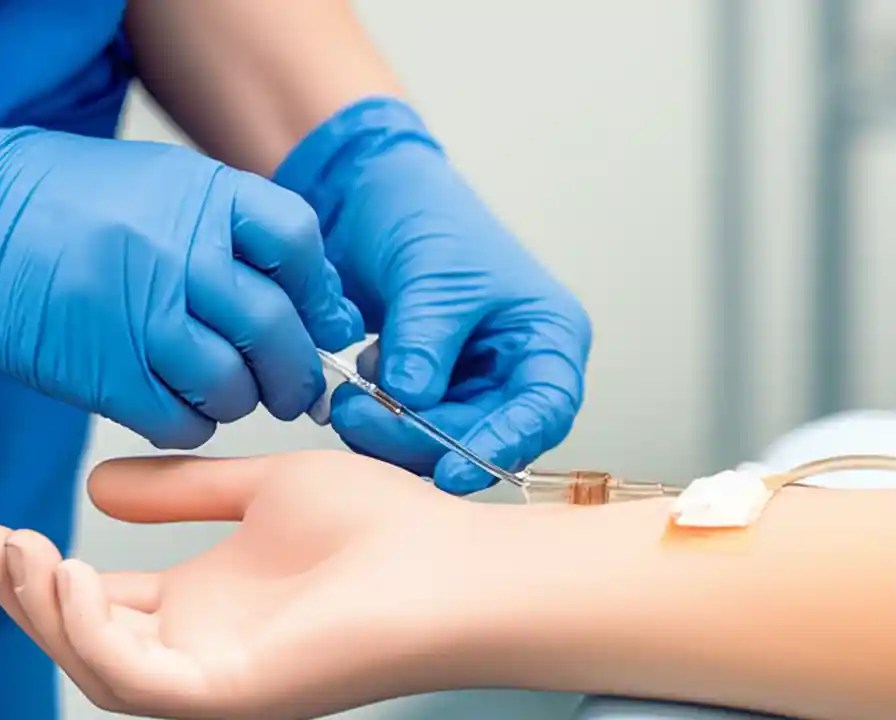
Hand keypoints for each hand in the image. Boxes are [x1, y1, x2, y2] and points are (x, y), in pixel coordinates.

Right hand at [0, 102, 362, 447]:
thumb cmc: (66, 201)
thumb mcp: (164, 183)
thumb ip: (240, 232)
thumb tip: (320, 300)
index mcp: (202, 196)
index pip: (297, 244)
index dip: (317, 292)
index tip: (320, 319)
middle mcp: (179, 252)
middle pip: (275, 326)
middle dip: (298, 372)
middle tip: (299, 390)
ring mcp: (139, 314)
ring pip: (232, 385)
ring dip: (242, 400)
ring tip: (229, 393)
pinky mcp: (101, 371)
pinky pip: (180, 421)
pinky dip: (193, 424)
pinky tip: (182, 407)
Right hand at [0, 452, 489, 719]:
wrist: (453, 559)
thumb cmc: (384, 524)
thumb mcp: (261, 489)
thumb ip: (183, 491)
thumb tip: (99, 482)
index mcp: (206, 603)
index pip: (101, 601)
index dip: (42, 572)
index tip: (2, 530)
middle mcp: (203, 646)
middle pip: (84, 637)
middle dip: (25, 595)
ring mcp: (217, 676)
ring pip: (97, 667)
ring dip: (45, 613)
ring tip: (20, 552)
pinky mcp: (235, 691)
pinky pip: (138, 682)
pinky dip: (90, 634)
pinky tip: (69, 577)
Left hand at [275, 97, 591, 492]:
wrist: (369, 197)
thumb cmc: (425, 216)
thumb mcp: (432, 274)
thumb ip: (425, 339)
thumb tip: (412, 400)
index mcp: (546, 334)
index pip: (546, 408)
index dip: (503, 444)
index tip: (451, 468)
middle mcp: (517, 368)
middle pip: (487, 435)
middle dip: (425, 439)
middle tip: (363, 421)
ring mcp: (471, 382)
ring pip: (442, 440)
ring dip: (394, 433)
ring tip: (348, 404)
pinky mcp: (429, 389)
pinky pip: (409, 427)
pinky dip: (379, 419)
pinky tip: (355, 388)